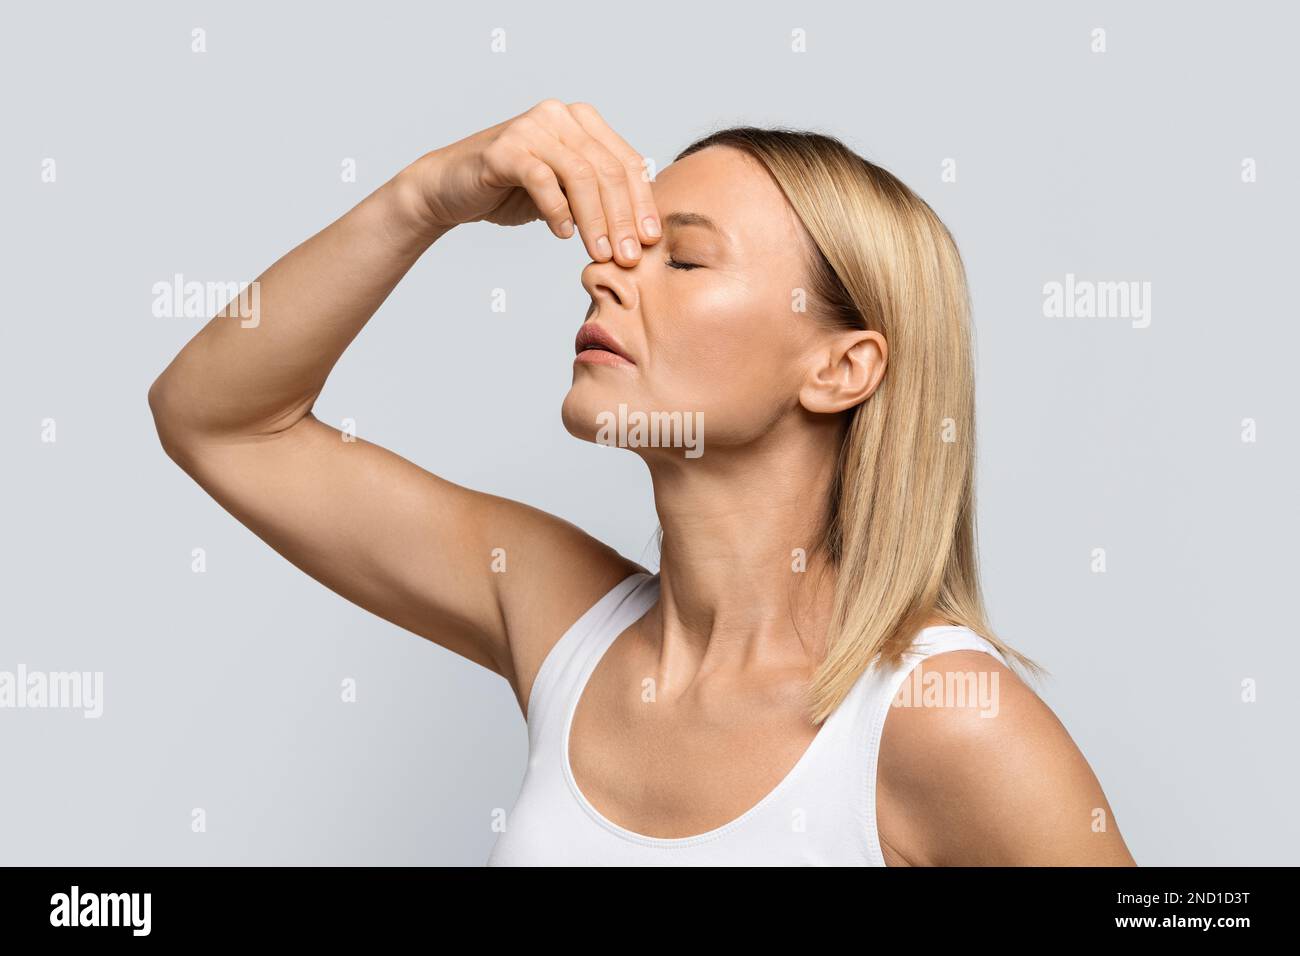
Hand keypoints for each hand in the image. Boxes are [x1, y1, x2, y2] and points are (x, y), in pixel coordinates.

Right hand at [406, 99, 662, 264]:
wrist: (450, 189)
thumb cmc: (513, 192)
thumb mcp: (566, 192)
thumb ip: (600, 196)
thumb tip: (646, 229)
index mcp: (582, 121)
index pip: (626, 162)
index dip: (643, 203)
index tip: (651, 241)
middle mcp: (559, 116)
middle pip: (608, 170)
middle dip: (623, 218)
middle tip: (629, 258)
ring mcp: (531, 128)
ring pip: (581, 175)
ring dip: (595, 220)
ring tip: (600, 254)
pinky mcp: (504, 148)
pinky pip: (542, 180)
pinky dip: (557, 210)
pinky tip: (563, 234)